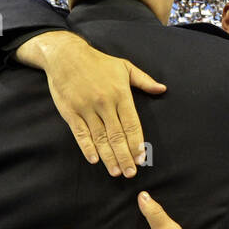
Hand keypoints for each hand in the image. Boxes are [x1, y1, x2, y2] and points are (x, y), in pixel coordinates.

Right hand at [17, 31, 166, 177]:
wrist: (66, 55)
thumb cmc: (98, 62)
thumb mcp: (124, 66)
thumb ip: (144, 80)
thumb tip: (162, 89)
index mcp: (120, 94)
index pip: (131, 124)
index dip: (137, 143)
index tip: (142, 158)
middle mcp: (104, 103)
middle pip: (116, 135)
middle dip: (125, 156)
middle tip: (131, 173)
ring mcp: (86, 108)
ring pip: (99, 138)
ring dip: (109, 157)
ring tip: (116, 172)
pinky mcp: (70, 112)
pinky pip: (80, 134)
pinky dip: (87, 148)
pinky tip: (94, 160)